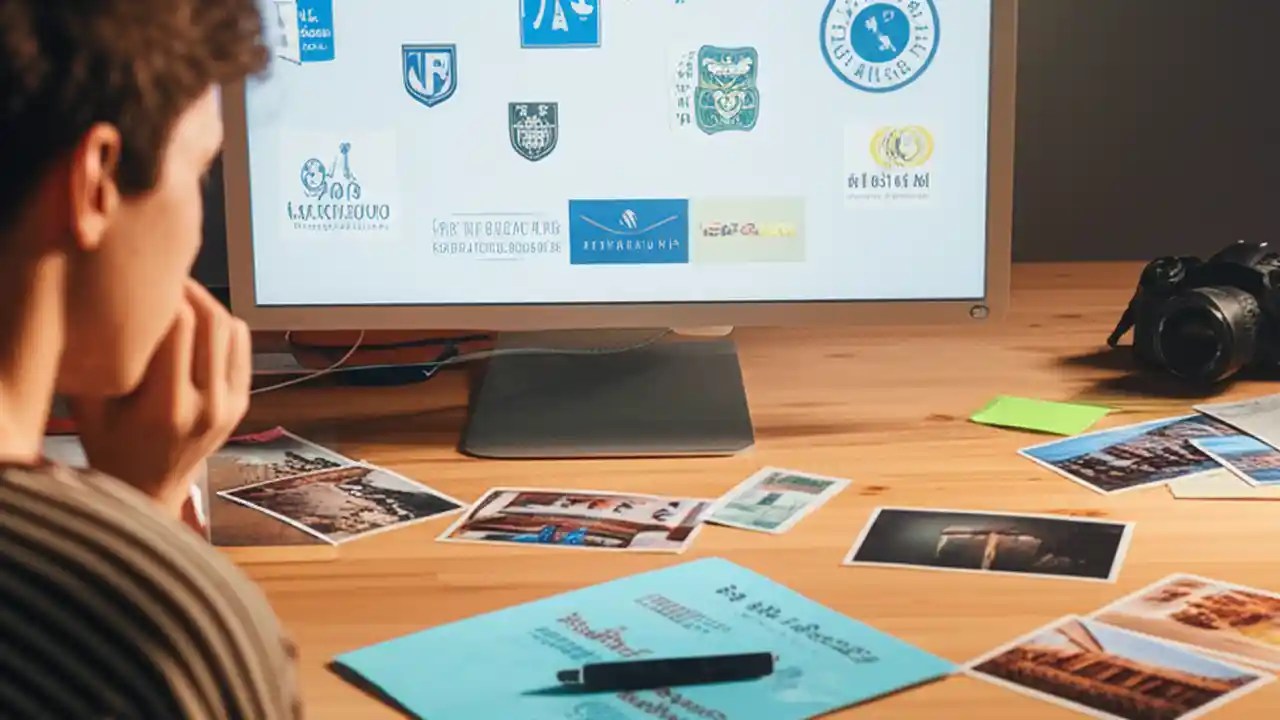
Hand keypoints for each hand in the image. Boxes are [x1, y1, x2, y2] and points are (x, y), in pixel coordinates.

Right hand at [69, 281, 251, 516]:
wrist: (149, 488)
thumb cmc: (111, 445)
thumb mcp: (90, 407)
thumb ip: (101, 362)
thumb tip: (108, 308)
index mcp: (167, 407)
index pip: (181, 328)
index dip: (167, 296)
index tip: (149, 283)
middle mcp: (207, 405)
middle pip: (212, 322)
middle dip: (191, 291)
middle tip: (168, 276)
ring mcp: (231, 404)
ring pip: (231, 330)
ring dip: (209, 305)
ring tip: (182, 296)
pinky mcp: (242, 402)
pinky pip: (241, 347)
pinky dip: (224, 326)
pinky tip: (199, 322)